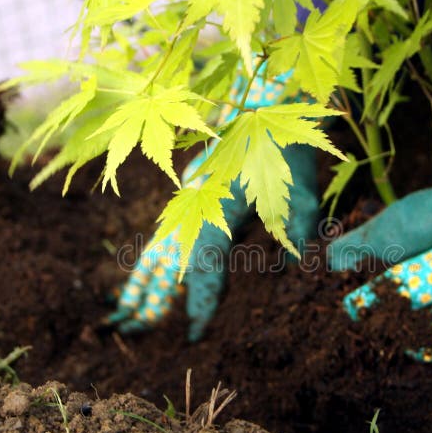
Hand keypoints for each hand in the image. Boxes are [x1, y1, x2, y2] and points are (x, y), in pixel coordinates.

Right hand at [107, 70, 318, 340]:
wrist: (271, 99)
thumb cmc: (290, 147)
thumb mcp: (305, 189)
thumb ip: (299, 230)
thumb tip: (286, 268)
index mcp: (220, 201)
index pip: (205, 260)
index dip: (200, 295)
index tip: (196, 328)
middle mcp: (196, 201)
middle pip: (170, 257)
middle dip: (160, 297)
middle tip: (140, 333)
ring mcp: (189, 196)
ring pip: (160, 246)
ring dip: (145, 281)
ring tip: (126, 314)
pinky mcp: (191, 194)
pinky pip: (166, 234)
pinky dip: (152, 260)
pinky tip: (145, 278)